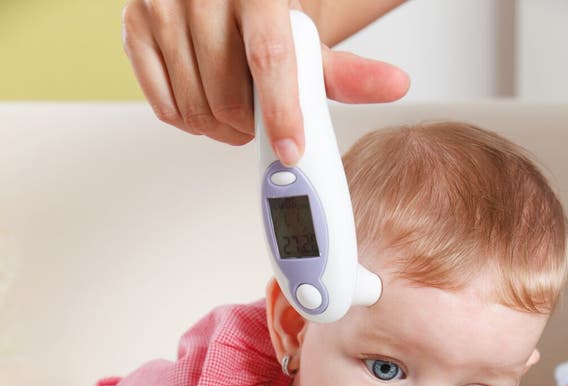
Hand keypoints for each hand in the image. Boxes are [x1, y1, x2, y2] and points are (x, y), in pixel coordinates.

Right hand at [121, 0, 409, 162]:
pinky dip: (189, 122)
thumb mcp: (306, 39)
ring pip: (196, 108)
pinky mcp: (133, 26)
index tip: (290, 151)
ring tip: (235, 113)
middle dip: (250, 130)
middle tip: (260, 127)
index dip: (280, 113)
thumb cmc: (266, 17)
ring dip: (220, 131)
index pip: (269, 60)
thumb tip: (396, 85)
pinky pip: (164, 107)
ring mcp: (163, 6)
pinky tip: (204, 103)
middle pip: (230, 98)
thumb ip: (346, 71)